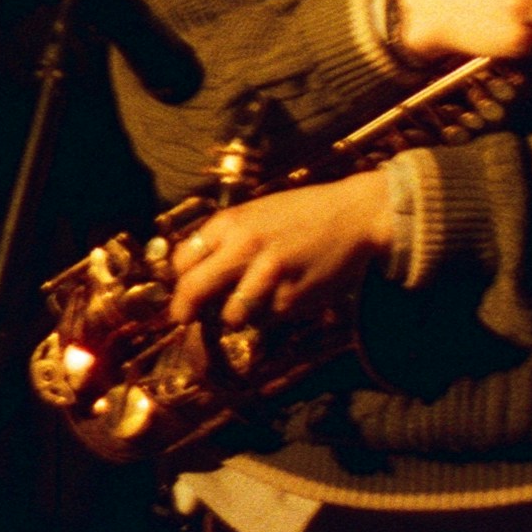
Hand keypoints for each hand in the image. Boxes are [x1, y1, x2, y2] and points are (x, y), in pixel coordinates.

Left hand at [167, 170, 393, 327]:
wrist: (353, 215)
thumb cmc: (301, 213)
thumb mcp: (255, 212)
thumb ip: (224, 238)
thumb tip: (192, 270)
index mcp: (231, 222)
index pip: (181, 260)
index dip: (179, 279)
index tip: (183, 289)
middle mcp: (244, 247)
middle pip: (194, 290)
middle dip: (184, 310)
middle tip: (184, 318)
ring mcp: (268, 276)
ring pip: (230, 316)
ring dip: (234, 316)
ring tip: (250, 302)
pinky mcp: (292, 300)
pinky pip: (267, 319)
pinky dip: (270, 315)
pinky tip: (286, 293)